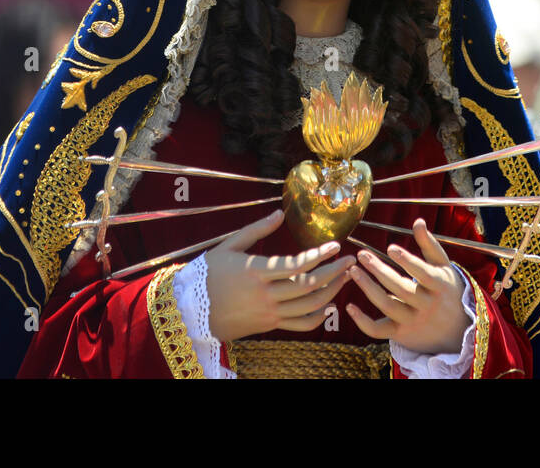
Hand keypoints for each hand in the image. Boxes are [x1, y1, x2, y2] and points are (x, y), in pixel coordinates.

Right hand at [204, 210, 354, 340]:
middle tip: (350, 260)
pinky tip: (328, 305)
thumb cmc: (207, 274)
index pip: (296, 264)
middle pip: (309, 286)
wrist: (189, 311)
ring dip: (332, 292)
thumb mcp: (228, 246)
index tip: (335, 245)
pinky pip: (300, 325)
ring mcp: (269, 313)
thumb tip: (280, 213)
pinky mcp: (269, 325)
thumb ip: (256, 230)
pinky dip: (318, 318)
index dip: (320, 255)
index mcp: (256, 272)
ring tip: (344, 277)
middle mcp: (265, 295)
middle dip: (334, 272)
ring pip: (309, 306)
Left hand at [346, 218, 470, 355]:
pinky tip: (349, 306)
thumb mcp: (443, 267)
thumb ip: (429, 245)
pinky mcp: (400, 334)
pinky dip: (362, 322)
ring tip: (353, 271)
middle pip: (401, 289)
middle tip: (361, 255)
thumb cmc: (446, 290)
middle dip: (379, 271)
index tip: (390, 247)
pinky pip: (378, 331)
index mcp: (439, 286)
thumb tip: (418, 221)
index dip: (407, 261)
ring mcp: (413, 321)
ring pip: (387, 306)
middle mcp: (426, 305)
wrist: (455, 330)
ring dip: (368, 288)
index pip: (423, 274)